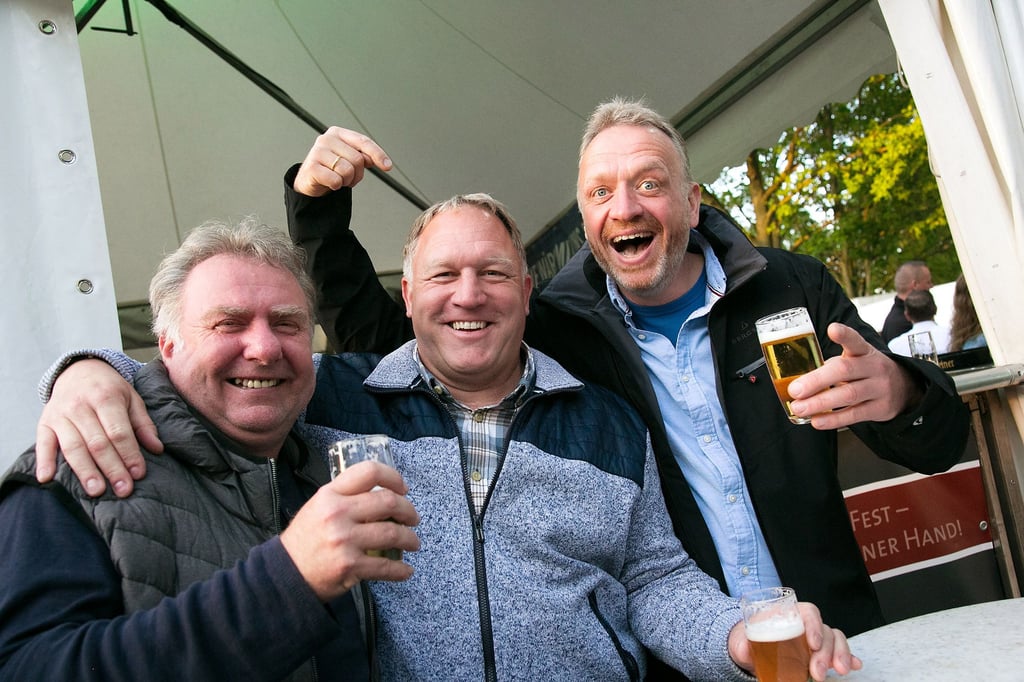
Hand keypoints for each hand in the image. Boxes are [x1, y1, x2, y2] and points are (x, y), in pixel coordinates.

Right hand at [35, 359, 160, 497]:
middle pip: (97, 443)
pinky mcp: (44, 422)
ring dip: (85, 471)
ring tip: (96, 491)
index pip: (119, 432)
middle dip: (112, 468)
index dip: (129, 454)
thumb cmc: (109, 389)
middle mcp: (80, 406)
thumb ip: (143, 424)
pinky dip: (43, 461)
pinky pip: (43, 443)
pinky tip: (46, 479)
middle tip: (123, 490)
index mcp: (106, 397)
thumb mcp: (132, 398)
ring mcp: (60, 415)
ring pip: (73, 447)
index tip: (138, 474)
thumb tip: (156, 448)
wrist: (78, 370)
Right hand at [279, 461, 419, 600]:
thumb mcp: (318, 507)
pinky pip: (385, 566)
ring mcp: (344, 540)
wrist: (284, 574)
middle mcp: (337, 513)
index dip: (393, 477)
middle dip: (408, 511)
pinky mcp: (349, 566)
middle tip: (413, 518)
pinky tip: (405, 570)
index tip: (403, 488)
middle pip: (388, 502)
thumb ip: (346, 497)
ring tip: (413, 542)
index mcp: (330, 494)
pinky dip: (401, 570)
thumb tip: (384, 495)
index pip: (369, 472)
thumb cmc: (305, 540)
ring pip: (392, 533)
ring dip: (410, 539)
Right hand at [292, 126, 392, 196]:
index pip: (363, 141)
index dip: (378, 154)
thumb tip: (377, 159)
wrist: (309, 180)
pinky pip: (335, 180)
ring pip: (347, 171)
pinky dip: (336, 186)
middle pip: (357, 159)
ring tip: (338, 179)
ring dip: (346, 181)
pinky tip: (330, 183)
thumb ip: (363, 156)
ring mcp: (317, 152)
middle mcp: (327, 139)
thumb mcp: (349, 159)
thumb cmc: (331, 168)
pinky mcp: (311, 167)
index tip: (388, 166)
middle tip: (348, 178)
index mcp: (338, 133)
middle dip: (357, 174)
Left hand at [728, 602, 862, 680]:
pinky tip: (854, 665)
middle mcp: (806, 624)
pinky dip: (849, 658)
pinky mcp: (820, 654)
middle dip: (826, 651)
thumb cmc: (749, 638)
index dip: (814, 626)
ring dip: (841, 655)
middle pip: (824, 631)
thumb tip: (744, 647)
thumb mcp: (742, 639)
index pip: (809, 612)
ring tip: (840, 671)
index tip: (812, 643)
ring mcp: (815, 639)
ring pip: (835, 640)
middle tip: (818, 671)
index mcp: (789, 613)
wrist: (750, 648)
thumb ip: (743, 643)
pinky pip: (839, 652)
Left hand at [788, 322, 923, 428]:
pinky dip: (833, 419)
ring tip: (799, 408)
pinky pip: (854, 415)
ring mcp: (879, 388)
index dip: (844, 335)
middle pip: (845, 371)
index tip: (832, 329)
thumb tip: (798, 383)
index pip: (855, 340)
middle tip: (794, 390)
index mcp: (864, 351)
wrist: (904, 389)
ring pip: (848, 394)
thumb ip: (832, 366)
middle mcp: (873, 367)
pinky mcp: (880, 408)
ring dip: (820, 403)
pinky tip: (816, 421)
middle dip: (816, 380)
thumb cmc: (867, 372)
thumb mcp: (856, 361)